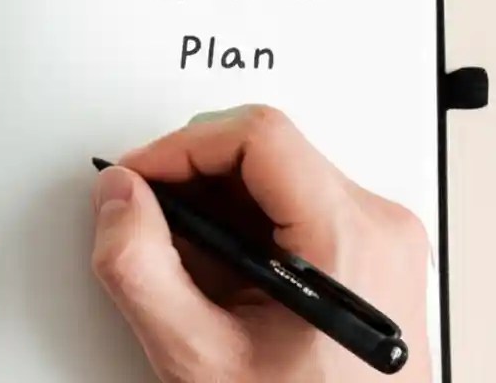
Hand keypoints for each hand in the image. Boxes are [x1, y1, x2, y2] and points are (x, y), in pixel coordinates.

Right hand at [91, 105, 430, 382]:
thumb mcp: (202, 359)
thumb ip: (142, 269)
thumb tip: (117, 197)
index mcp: (350, 239)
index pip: (257, 136)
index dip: (180, 147)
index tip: (137, 177)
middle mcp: (377, 225)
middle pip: (263, 148)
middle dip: (189, 175)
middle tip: (145, 218)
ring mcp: (378, 235)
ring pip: (272, 172)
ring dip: (211, 201)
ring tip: (181, 260)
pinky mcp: (368, 249)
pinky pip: (290, 202)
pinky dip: (238, 222)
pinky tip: (216, 272)